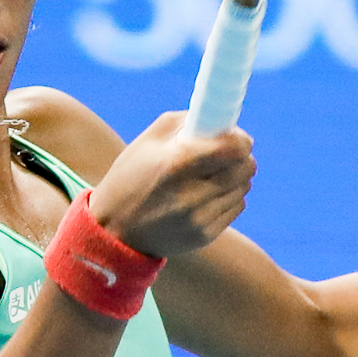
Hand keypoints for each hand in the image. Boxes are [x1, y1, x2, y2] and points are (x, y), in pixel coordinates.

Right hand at [93, 113, 256, 259]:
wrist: (113, 230)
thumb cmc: (130, 176)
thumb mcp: (148, 140)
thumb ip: (185, 122)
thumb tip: (222, 120)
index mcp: (176, 164)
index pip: (232, 149)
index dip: (241, 140)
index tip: (238, 137)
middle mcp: (190, 195)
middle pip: (244, 169)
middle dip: (242, 157)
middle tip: (231, 154)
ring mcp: (199, 219)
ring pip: (242, 188)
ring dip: (236, 178)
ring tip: (215, 176)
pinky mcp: (204, 236)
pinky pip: (235, 208)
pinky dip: (229, 198)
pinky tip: (210, 195)